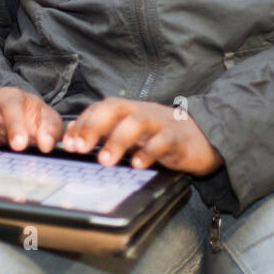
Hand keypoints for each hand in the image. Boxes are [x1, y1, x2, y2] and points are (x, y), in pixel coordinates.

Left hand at [62, 97, 222, 175]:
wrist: (204, 137)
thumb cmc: (162, 137)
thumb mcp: (132, 134)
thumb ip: (104, 132)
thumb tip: (69, 134)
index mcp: (129, 110)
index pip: (101, 108)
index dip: (83, 122)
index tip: (68, 143)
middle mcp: (142, 111)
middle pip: (115, 108)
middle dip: (94, 126)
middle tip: (79, 148)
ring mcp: (161, 122)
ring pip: (138, 122)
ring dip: (118, 139)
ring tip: (105, 159)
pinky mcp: (178, 137)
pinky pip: (164, 141)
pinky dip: (150, 151)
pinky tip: (138, 165)